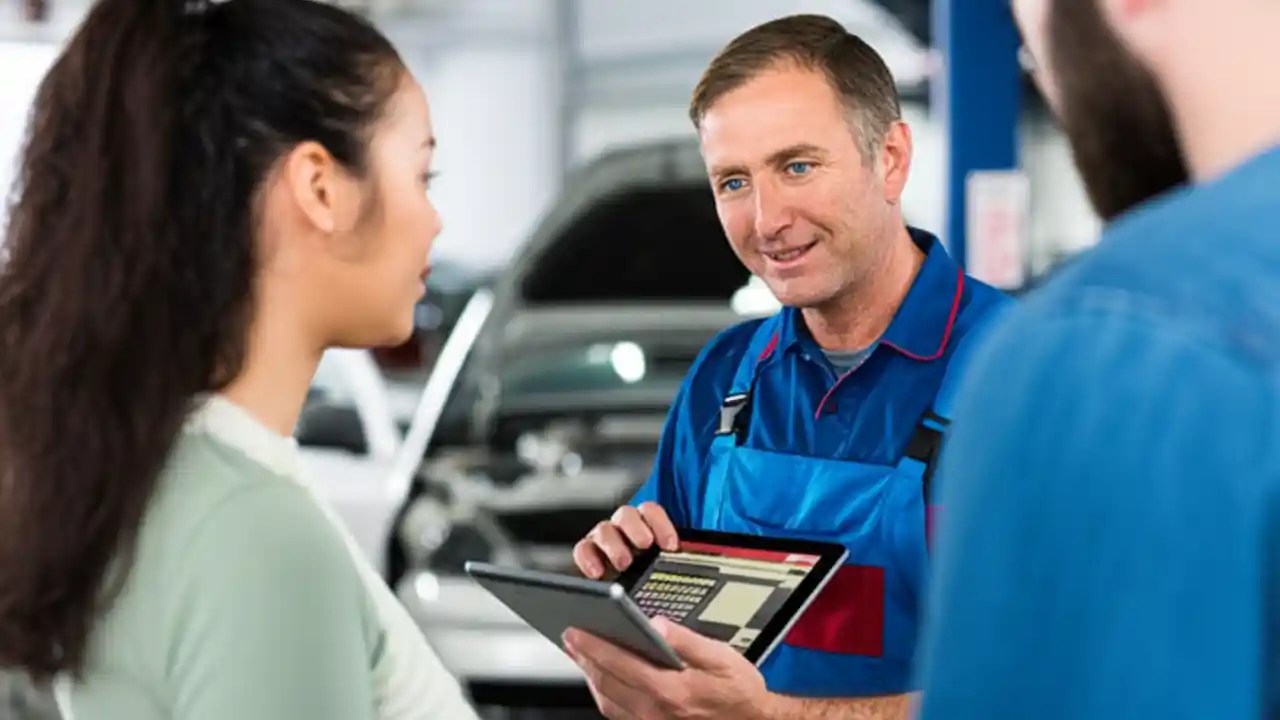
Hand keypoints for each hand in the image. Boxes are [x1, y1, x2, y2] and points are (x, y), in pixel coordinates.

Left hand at [563, 616, 768, 719]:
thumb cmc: (739, 691)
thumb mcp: (722, 657)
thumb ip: (687, 640)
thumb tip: (658, 623)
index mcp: (670, 690)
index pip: (619, 664)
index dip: (592, 646)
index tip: (574, 631)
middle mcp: (655, 711)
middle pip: (606, 683)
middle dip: (584, 658)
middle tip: (570, 636)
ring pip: (607, 701)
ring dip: (591, 676)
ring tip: (581, 654)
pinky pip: (619, 712)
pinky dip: (605, 693)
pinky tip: (604, 679)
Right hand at [573, 502, 678, 578]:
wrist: (633, 610)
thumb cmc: (656, 586)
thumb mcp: (669, 574)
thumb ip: (674, 565)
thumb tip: (681, 561)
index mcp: (645, 526)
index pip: (650, 511)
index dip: (660, 524)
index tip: (670, 545)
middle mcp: (622, 529)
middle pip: (625, 514)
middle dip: (636, 528)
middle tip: (645, 545)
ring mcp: (603, 541)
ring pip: (603, 530)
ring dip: (613, 544)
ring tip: (624, 563)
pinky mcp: (587, 557)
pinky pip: (582, 549)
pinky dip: (587, 558)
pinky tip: (598, 573)